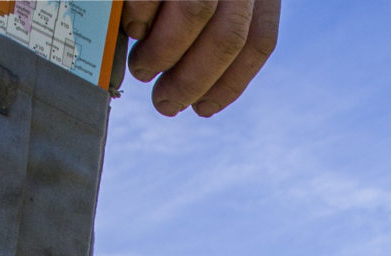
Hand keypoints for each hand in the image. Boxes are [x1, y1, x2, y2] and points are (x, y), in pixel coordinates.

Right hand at [119, 0, 277, 116]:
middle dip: (192, 82)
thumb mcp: (219, 1)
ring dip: (163, 56)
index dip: (230, 83)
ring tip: (143, 68)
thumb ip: (215, 30)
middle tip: (165, 102)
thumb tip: (190, 90)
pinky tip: (132, 29)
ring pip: (193, 15)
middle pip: (227, 37)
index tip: (202, 109)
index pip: (258, 42)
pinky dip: (139, 20)